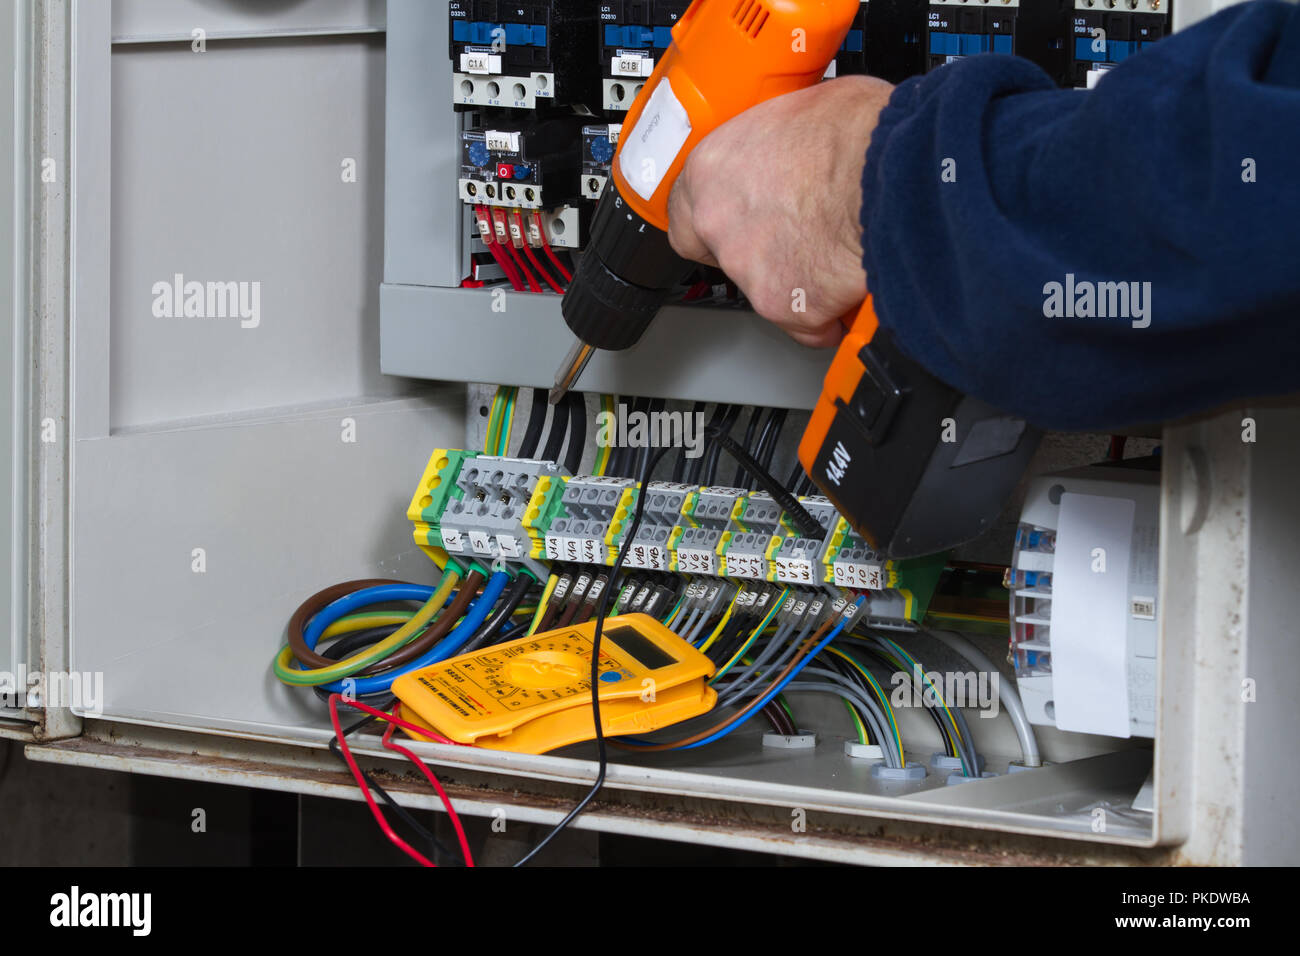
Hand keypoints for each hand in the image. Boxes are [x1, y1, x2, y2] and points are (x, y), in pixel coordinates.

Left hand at [667, 75, 892, 348]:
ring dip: (798, 279)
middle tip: (796, 238)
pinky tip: (851, 292)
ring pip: (767, 291)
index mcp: (713, 168)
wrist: (898, 176)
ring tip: (838, 253)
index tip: (733, 224)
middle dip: (759, 254)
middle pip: (725, 256)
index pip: (685, 212)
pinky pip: (807, 324)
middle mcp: (720, 223)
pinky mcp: (787, 307)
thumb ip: (785, 140)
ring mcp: (749, 270)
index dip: (714, 223)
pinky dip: (829, 315)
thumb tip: (802, 142)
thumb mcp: (808, 108)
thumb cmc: (860, 135)